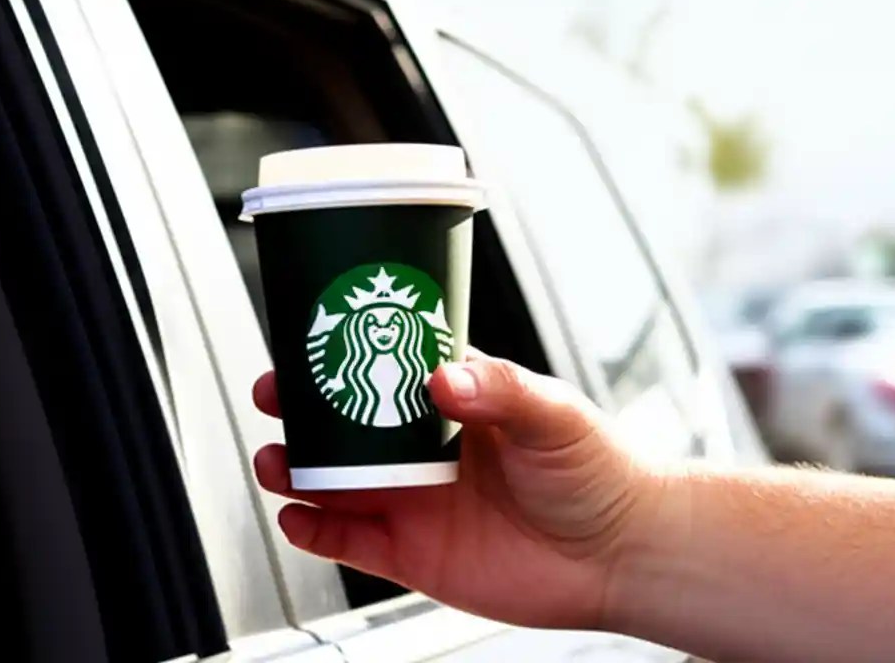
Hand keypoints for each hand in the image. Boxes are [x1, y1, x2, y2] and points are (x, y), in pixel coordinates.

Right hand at [252, 351, 652, 628]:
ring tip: (274, 461)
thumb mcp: (553, 413)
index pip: (386, 368)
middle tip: (273, 396)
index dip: (342, 355)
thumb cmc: (598, 471)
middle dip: (302, 412)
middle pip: (344, 425)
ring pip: (334, 483)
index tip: (306, 341)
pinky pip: (349, 542)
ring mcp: (415, 501)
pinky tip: (295, 518)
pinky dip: (315, 531)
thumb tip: (441, 378)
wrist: (620, 554)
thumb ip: (498, 389)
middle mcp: (425, 449)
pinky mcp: (413, 554)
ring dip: (296, 471)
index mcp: (456, 402)